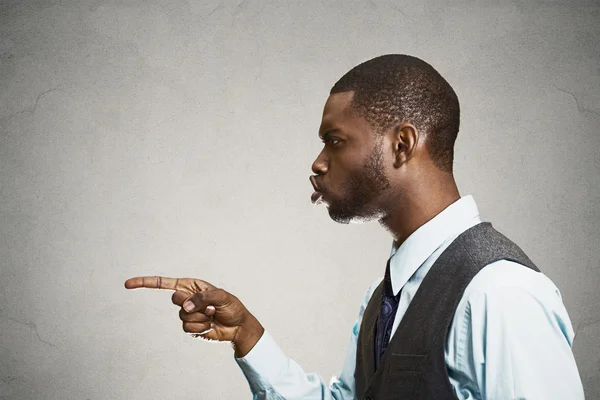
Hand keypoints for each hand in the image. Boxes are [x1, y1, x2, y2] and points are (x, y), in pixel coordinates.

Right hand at [124, 276, 263, 355]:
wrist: (238, 327)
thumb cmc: (232, 307)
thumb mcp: (221, 297)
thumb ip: (202, 298)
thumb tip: (184, 307)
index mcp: (191, 286)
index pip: (164, 283)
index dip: (145, 282)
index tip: (128, 284)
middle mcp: (187, 299)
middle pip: (175, 300)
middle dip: (192, 303)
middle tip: (209, 306)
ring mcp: (188, 314)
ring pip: (182, 317)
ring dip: (200, 318)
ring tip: (212, 315)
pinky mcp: (191, 328)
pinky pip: (188, 329)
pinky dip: (201, 328)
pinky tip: (211, 326)